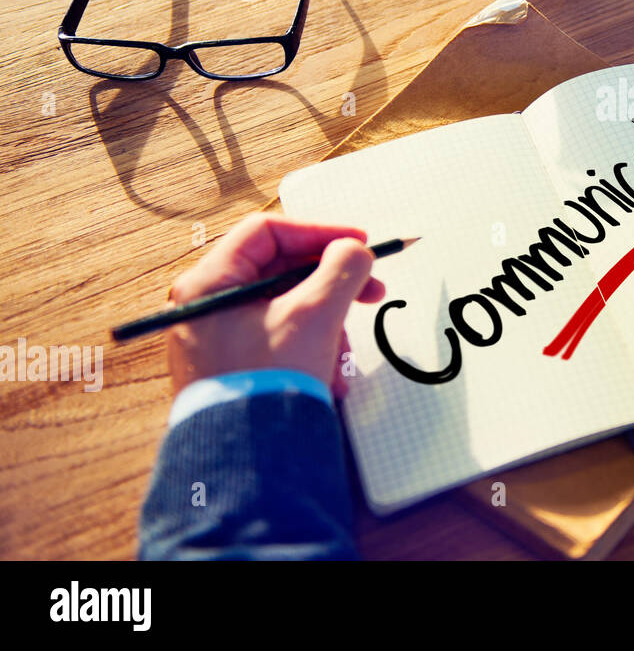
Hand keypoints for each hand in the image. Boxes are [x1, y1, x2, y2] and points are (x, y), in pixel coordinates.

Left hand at [164, 213, 386, 397]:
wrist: (246, 458)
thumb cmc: (265, 383)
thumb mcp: (315, 315)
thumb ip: (342, 270)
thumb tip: (354, 251)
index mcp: (210, 283)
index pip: (268, 232)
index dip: (318, 232)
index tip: (356, 244)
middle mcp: (206, 306)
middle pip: (281, 271)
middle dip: (331, 285)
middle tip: (369, 291)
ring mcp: (218, 338)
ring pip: (286, 308)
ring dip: (326, 323)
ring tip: (342, 354)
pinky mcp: (234, 365)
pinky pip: (280, 339)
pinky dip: (311, 347)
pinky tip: (329, 373)